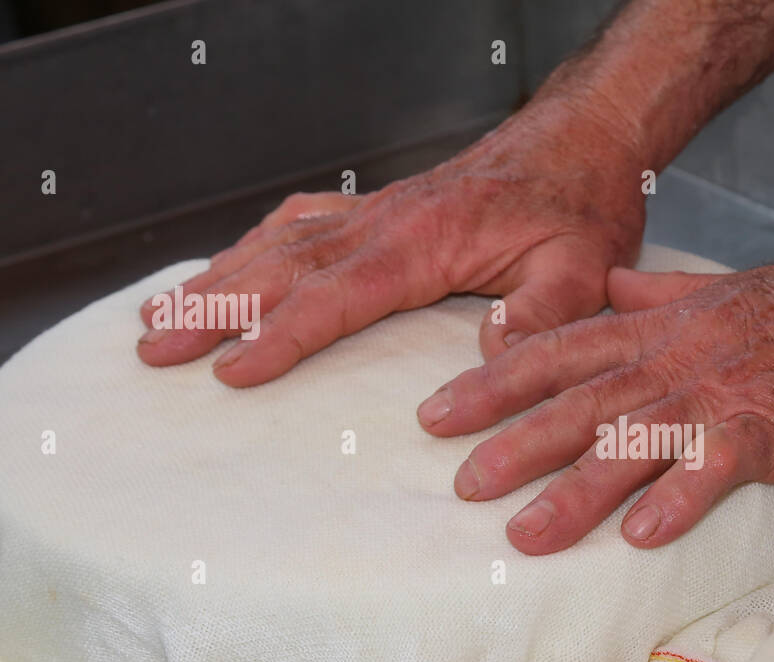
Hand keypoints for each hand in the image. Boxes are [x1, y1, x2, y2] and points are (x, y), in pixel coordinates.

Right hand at [135, 100, 646, 383]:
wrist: (582, 142)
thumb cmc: (582, 206)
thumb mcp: (582, 269)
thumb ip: (542, 316)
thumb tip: (493, 360)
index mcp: (426, 241)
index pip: (337, 293)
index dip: (282, 334)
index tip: (230, 370)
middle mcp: (386, 220)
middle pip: (282, 265)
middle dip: (214, 308)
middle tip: (153, 346)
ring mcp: (378, 211)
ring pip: (277, 241)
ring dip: (217, 278)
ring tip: (158, 314)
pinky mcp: (383, 209)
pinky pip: (302, 220)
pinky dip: (255, 244)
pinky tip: (231, 264)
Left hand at [419, 245, 773, 553]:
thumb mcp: (720, 290)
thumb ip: (654, 295)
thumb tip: (606, 287)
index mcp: (656, 330)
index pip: (557, 353)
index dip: (492, 382)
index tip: (436, 412)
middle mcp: (673, 361)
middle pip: (578, 403)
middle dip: (512, 443)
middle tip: (458, 484)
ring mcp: (718, 395)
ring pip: (631, 443)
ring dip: (574, 491)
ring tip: (523, 535)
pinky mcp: (767, 430)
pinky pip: (713, 467)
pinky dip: (676, 499)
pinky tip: (639, 538)